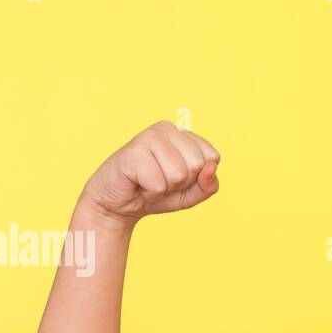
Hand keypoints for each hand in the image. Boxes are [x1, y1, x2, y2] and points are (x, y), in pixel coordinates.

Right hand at [80, 120, 220, 227]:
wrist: (119, 204)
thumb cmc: (156, 193)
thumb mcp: (190, 194)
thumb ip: (209, 185)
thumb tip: (211, 167)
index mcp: (184, 134)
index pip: (212, 157)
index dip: (197, 178)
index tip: (177, 177)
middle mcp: (167, 128)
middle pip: (197, 165)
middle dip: (181, 183)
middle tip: (160, 180)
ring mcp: (149, 136)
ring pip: (179, 175)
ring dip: (164, 188)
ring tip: (149, 181)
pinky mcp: (134, 151)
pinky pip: (158, 184)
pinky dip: (150, 193)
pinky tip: (138, 183)